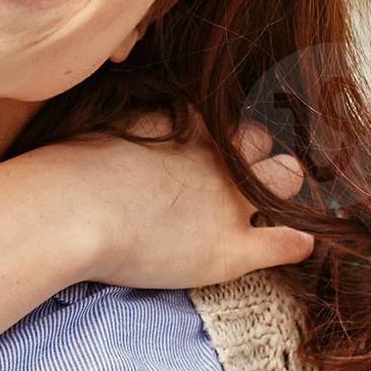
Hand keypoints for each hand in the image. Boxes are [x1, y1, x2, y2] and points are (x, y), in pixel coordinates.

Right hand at [29, 116, 313, 290]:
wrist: (70, 209)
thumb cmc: (69, 170)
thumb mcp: (105, 126)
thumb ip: (134, 127)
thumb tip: (128, 136)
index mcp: (187, 122)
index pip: (223, 121)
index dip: (220, 139)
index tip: (212, 152)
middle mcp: (217, 154)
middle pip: (261, 142)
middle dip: (258, 157)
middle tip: (247, 177)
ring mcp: (229, 200)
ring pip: (287, 182)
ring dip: (284, 190)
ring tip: (280, 205)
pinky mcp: (230, 249)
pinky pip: (285, 242)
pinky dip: (295, 243)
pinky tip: (301, 244)